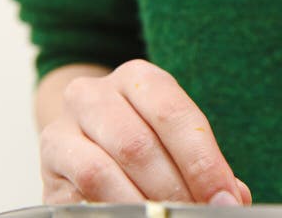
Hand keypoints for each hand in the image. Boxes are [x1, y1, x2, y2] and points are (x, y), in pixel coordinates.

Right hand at [39, 59, 250, 204]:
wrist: (85, 140)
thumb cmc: (143, 141)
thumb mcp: (175, 142)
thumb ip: (202, 166)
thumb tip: (234, 197)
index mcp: (140, 78)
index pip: (176, 116)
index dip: (204, 163)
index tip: (226, 198)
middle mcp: (96, 93)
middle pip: (140, 144)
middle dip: (175, 189)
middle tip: (198, 212)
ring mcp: (64, 125)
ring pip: (104, 169)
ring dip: (143, 202)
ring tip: (166, 216)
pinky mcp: (48, 160)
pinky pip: (80, 189)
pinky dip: (114, 207)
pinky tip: (135, 215)